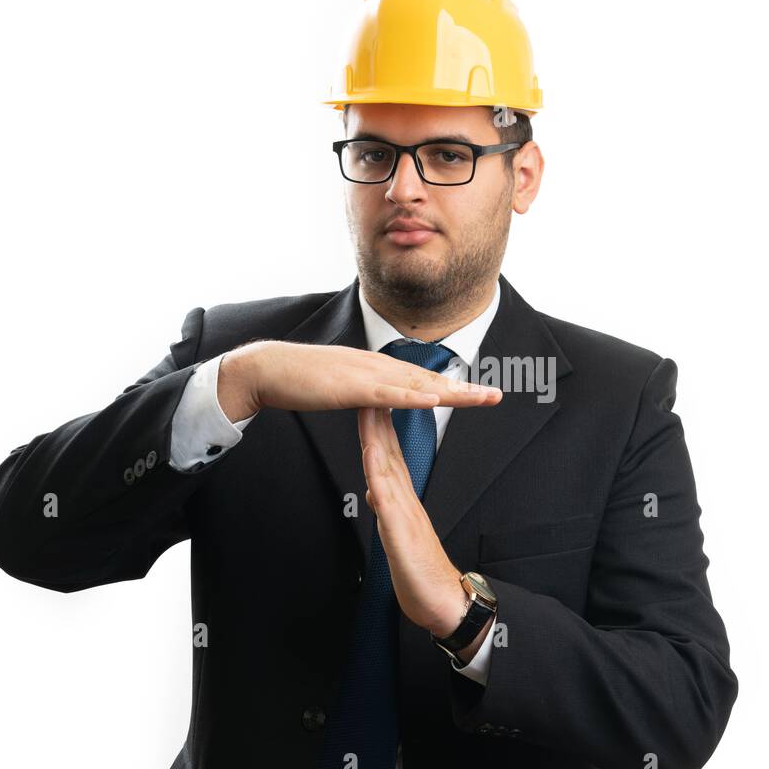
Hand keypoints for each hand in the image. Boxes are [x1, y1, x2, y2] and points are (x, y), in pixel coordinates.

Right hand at [218, 340, 502, 419]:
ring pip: (419, 384)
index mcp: (379, 369)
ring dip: (452, 392)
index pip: (424, 379)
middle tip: (498, 397)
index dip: (454, 388)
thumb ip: (365, 393)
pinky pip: (389, 393)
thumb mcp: (343, 387)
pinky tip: (435, 399)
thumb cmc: (303, 380)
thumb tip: (380, 401)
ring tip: (481, 398)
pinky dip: (414, 396)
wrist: (271, 369)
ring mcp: (368, 374)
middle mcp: (380, 367)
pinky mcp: (352, 387)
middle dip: (466, 390)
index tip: (480, 395)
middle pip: (431, 379)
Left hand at [357, 406, 472, 635]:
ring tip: (368, 406)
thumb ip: (389, 510)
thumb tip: (376, 490)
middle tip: (368, 384)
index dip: (378, 426)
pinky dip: (379, 472)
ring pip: (388, 466)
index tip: (369, 399)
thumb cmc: (421, 573)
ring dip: (377, 435)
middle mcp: (405, 499)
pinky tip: (371, 454)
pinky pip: (388, 497)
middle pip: (389, 451)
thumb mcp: (398, 536)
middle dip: (377, 417)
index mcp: (403, 500)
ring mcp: (404, 512)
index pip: (388, 455)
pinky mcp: (401, 530)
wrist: (443, 602)